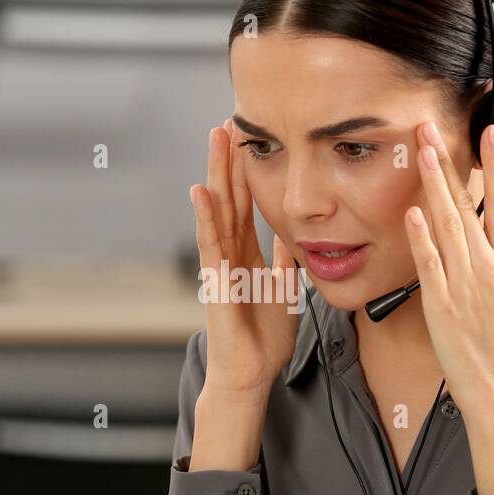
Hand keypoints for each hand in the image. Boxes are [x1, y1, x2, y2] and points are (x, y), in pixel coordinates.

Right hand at [189, 118, 301, 398]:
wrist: (251, 372)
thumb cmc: (265, 338)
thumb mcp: (284, 289)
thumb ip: (283, 261)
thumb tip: (293, 234)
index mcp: (248, 255)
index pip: (246, 205)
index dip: (247, 172)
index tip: (250, 139)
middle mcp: (230, 254)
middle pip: (229, 198)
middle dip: (229, 161)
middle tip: (228, 121)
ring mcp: (220, 265)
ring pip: (217, 211)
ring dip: (216, 174)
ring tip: (215, 140)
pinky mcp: (215, 281)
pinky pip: (211, 244)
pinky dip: (205, 217)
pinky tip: (201, 192)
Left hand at [404, 120, 493, 494]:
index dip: (493, 166)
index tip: (488, 134)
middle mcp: (486, 269)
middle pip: (466, 206)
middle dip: (449, 165)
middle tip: (432, 130)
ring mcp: (462, 285)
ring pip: (446, 226)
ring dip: (431, 187)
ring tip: (419, 154)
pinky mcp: (439, 304)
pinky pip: (429, 264)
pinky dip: (421, 238)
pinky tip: (412, 212)